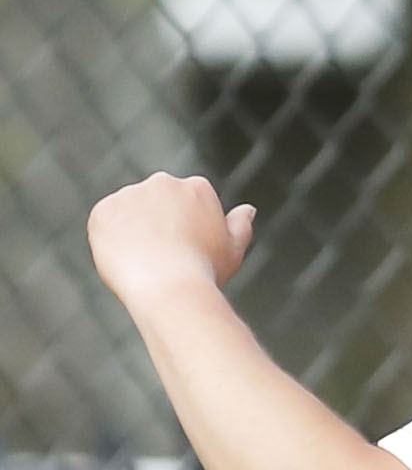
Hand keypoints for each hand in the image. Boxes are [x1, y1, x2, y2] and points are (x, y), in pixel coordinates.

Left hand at [88, 174, 255, 305]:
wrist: (168, 286)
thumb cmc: (204, 271)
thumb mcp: (232, 249)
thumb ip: (240, 225)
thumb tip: (248, 209)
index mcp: (197, 187)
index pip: (184, 202)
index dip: (183, 230)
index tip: (183, 252)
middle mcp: (163, 182)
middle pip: (155, 201)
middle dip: (156, 223)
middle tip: (161, 257)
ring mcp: (131, 194)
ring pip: (128, 210)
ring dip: (131, 228)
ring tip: (143, 262)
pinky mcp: (104, 209)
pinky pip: (104, 221)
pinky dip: (109, 238)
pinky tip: (124, 259)